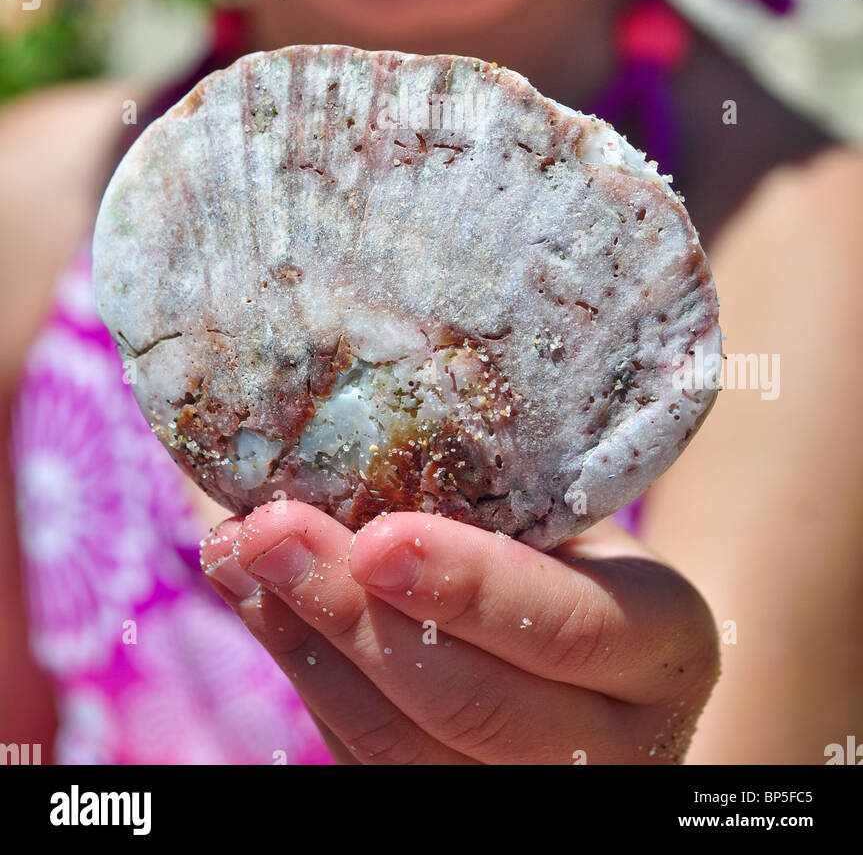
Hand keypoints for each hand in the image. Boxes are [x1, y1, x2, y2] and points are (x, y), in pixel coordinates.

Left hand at [200, 499, 718, 764]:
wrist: (617, 651)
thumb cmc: (594, 549)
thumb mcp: (585, 513)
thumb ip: (508, 490)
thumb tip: (364, 401)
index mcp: (664, 646)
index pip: (567, 629)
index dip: (469, 589)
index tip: (377, 537)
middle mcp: (615, 744)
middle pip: (469, 704)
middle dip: (351, 614)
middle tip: (265, 530)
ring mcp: (523, 787)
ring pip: (397, 744)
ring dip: (300, 639)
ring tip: (232, 550)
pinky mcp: (450, 796)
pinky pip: (363, 752)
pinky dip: (301, 669)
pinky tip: (254, 596)